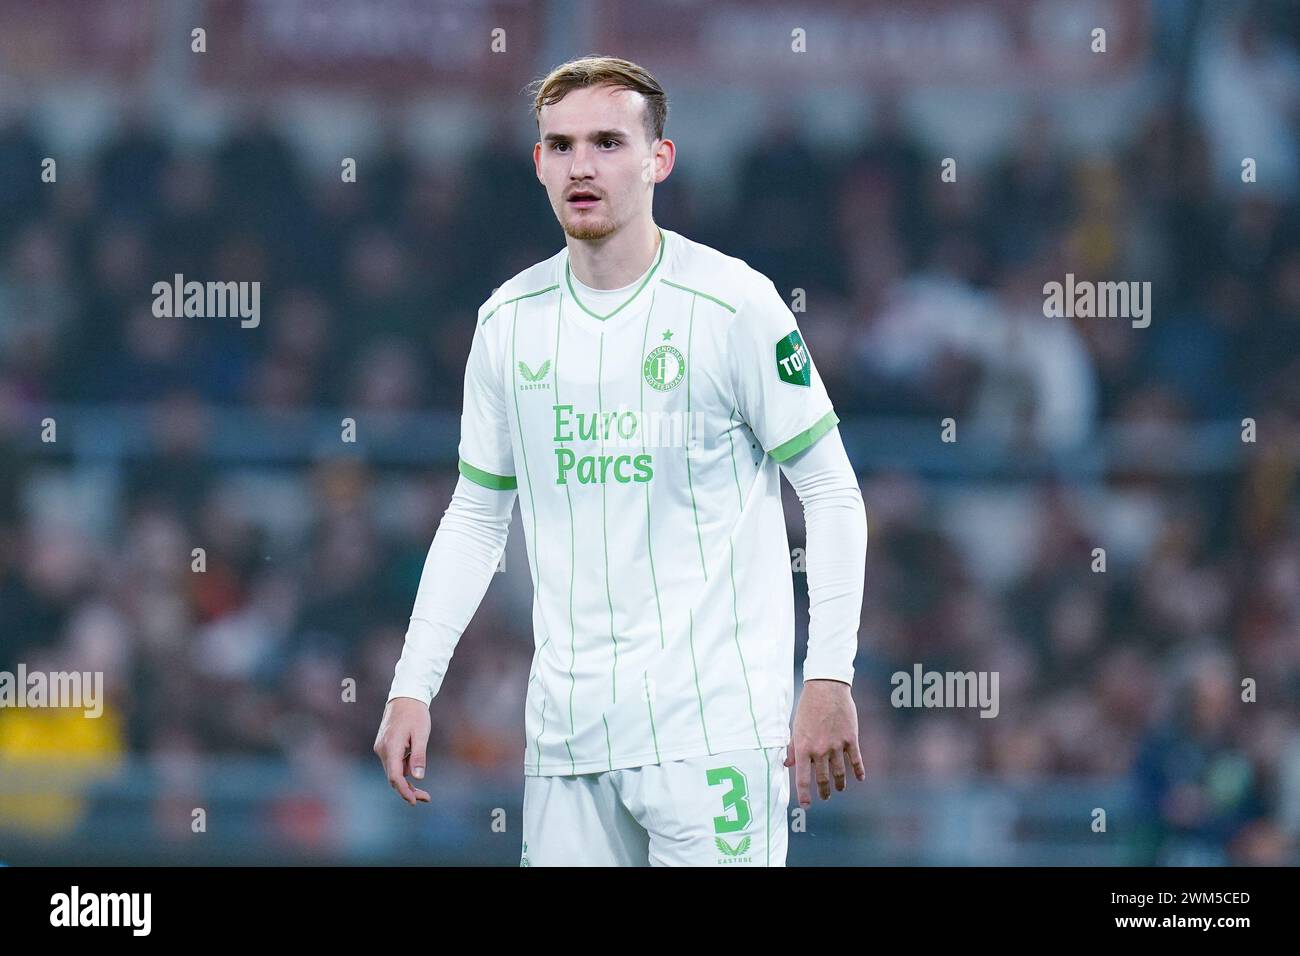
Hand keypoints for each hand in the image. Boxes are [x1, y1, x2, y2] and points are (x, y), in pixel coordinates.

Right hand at [373, 696, 432, 805]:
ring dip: (406, 781)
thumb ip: (419, 755)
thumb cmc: (415, 714)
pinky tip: (414, 767)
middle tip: (426, 798)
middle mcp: (382, 750)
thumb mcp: (421, 734)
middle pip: (393, 777)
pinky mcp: (384, 746)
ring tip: (424, 792)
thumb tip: (418, 777)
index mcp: (391, 747)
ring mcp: (381, 748)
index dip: (404, 791)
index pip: (394, 776)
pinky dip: (403, 770)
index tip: (414, 801)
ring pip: (393, 771)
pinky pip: (393, 763)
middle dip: (408, 789)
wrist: (405, 697)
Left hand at [784, 679, 864, 807]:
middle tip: (825, 797)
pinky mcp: (851, 739)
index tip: (805, 805)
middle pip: (822, 779)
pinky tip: (860, 778)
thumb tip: (787, 764)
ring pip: (839, 773)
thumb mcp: (796, 727)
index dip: (804, 794)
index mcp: (803, 747)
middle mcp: (820, 750)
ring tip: (839, 789)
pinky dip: (858, 771)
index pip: (803, 778)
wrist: (827, 688)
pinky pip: (855, 760)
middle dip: (823, 791)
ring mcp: (837, 745)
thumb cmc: (808, 707)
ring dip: (839, 784)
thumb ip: (793, 747)